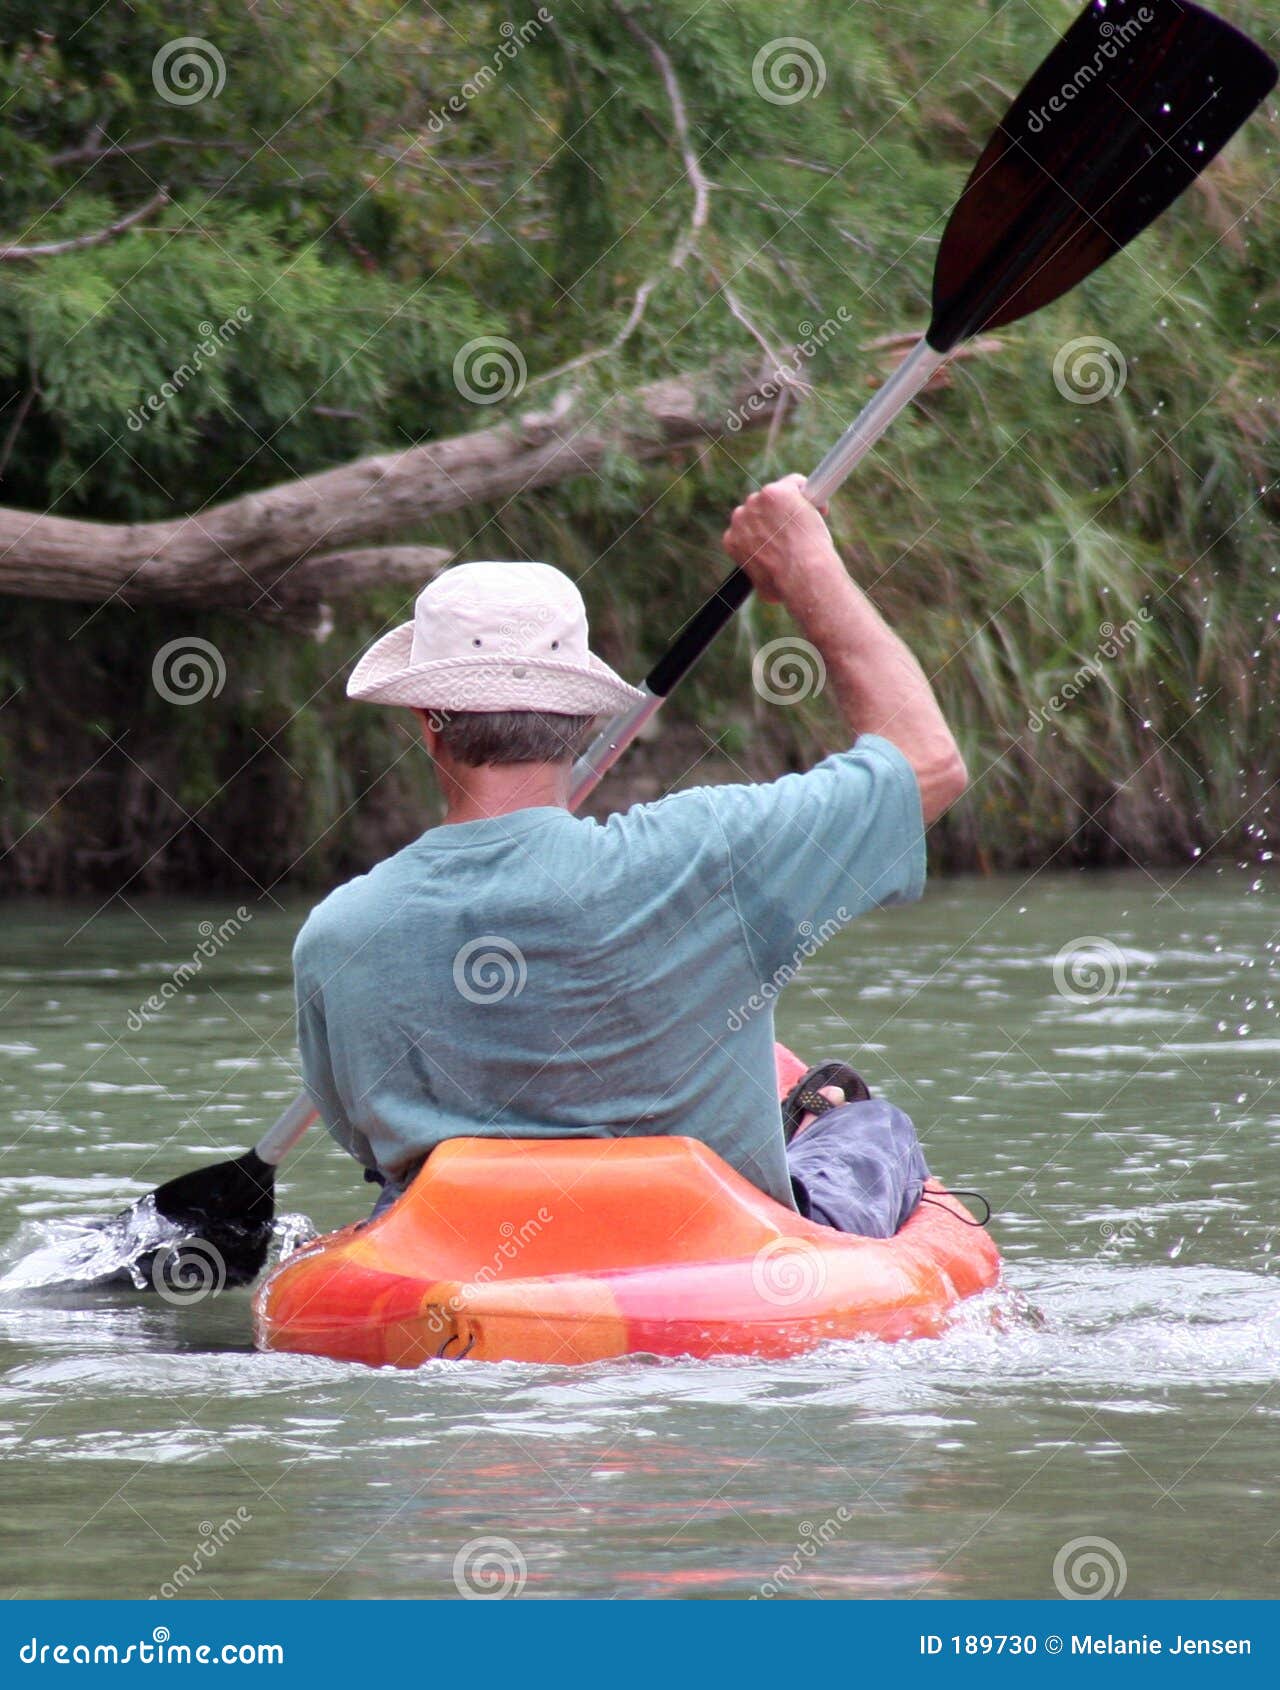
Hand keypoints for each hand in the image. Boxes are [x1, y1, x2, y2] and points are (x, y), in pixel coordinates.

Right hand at [721, 474, 837, 604]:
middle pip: (762, 506)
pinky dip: (807, 489)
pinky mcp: (777, 491)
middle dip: (779, 514)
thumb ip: (760, 573)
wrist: (800, 573)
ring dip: (795, 502)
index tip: (783, 533)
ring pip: (779, 492)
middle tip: (799, 526)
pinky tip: (817, 502)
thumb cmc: (786, 585)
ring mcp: (758, 501)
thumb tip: (766, 582)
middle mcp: (741, 517)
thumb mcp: (764, 586)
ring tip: (812, 519)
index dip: (768, 527)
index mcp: (733, 539)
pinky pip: (795, 482)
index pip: (749, 523)